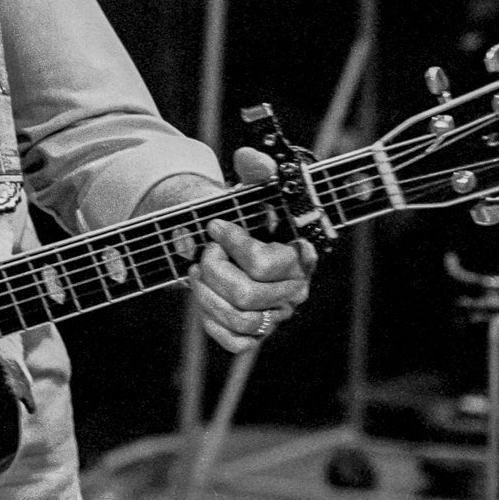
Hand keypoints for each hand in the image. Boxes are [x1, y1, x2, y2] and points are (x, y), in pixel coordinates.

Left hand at [192, 147, 319, 353]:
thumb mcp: (251, 189)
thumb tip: (250, 158)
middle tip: (205, 252)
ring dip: (206, 294)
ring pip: (239, 318)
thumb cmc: (245, 215)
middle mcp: (295, 290)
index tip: (216, 226)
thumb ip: (257, 169)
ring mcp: (276, 314)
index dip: (233, 245)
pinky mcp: (256, 334)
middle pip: (247, 294)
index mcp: (302, 256)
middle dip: (214, 270)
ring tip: (196, 273)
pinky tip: (204, 296)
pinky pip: (235, 341)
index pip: (265, 263)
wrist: (229, 240)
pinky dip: (212, 321)